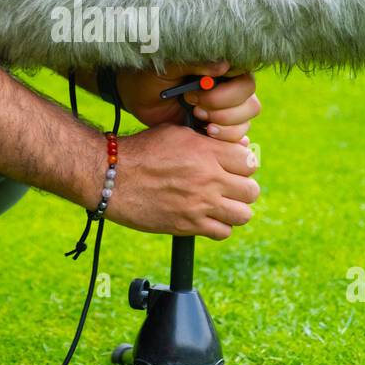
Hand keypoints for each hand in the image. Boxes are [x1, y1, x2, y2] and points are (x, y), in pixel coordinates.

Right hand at [106, 125, 259, 238]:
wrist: (112, 176)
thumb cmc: (142, 151)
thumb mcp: (177, 132)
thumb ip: (208, 140)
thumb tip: (237, 145)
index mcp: (207, 152)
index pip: (249, 161)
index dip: (244, 164)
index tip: (234, 167)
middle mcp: (208, 178)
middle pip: (251, 190)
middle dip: (242, 188)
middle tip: (228, 188)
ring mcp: (200, 204)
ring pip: (243, 214)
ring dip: (234, 210)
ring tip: (221, 205)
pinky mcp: (189, 225)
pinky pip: (223, 232)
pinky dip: (219, 227)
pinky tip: (207, 218)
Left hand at [118, 61, 261, 145]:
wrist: (137, 97)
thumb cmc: (152, 75)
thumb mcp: (169, 65)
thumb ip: (195, 63)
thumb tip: (224, 66)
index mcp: (222, 69)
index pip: (246, 80)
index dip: (227, 92)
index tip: (199, 92)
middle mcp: (229, 88)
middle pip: (250, 105)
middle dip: (223, 111)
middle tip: (195, 108)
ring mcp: (225, 110)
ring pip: (244, 123)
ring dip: (223, 126)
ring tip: (196, 118)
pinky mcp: (217, 128)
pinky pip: (236, 138)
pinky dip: (224, 139)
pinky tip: (204, 133)